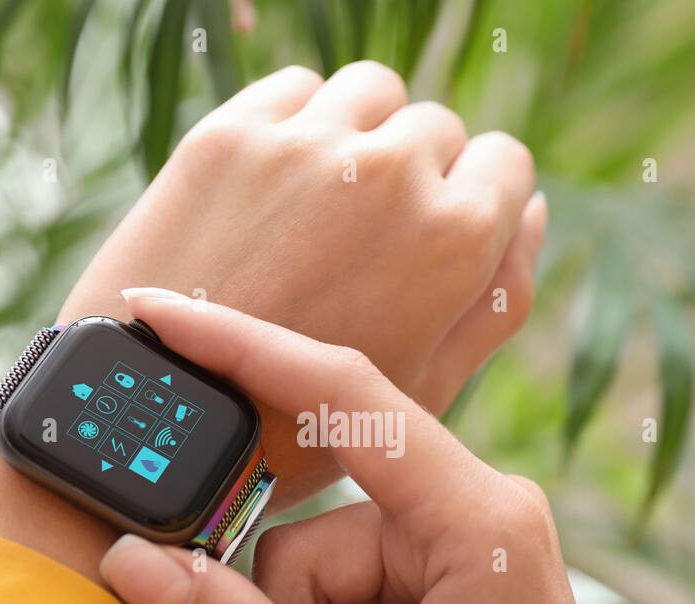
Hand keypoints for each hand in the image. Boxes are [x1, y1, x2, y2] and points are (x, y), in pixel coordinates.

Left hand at [61, 61, 543, 506]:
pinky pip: (295, 88)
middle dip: (413, 174)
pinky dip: (295, 124)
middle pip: (435, 127)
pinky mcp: (230, 134)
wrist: (163, 419)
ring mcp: (308, 145)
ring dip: (360, 135)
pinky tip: (272, 190)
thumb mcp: (426, 386)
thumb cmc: (301, 423)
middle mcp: (393, 172)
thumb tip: (532, 214)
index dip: (474, 199)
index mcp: (455, 238)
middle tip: (361, 242)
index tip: (432, 231)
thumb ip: (499, 298)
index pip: (506, 161)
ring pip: (371, 93)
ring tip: (320, 208)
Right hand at [100, 293, 613, 603]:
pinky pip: (340, 580)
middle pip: (317, 510)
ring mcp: (458, 543)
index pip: (348, 394)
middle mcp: (475, 509)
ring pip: (316, 555)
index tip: (162, 313)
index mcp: (480, 517)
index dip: (246, 347)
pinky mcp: (441, 577)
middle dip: (290, 599)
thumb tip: (134, 565)